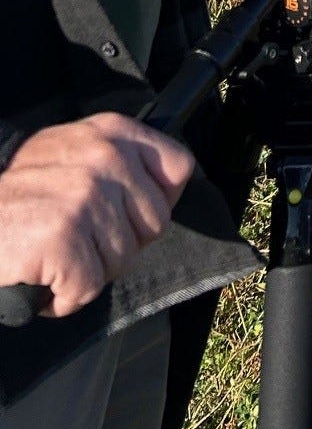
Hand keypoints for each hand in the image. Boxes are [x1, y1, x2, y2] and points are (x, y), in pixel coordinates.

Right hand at [0, 116, 195, 317]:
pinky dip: (63, 297)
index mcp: (112, 131)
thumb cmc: (17, 194)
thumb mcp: (72, 153)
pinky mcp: (64, 237)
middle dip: (119, 245)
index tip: (129, 215)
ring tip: (53, 254)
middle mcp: (105, 157)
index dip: (158, 201)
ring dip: (88, 272)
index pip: (178, 167)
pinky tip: (41, 276)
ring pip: (122, 261)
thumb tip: (165, 190)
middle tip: (76, 239)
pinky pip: (87, 288)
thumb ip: (118, 161)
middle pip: (154, 223)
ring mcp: (85, 197)